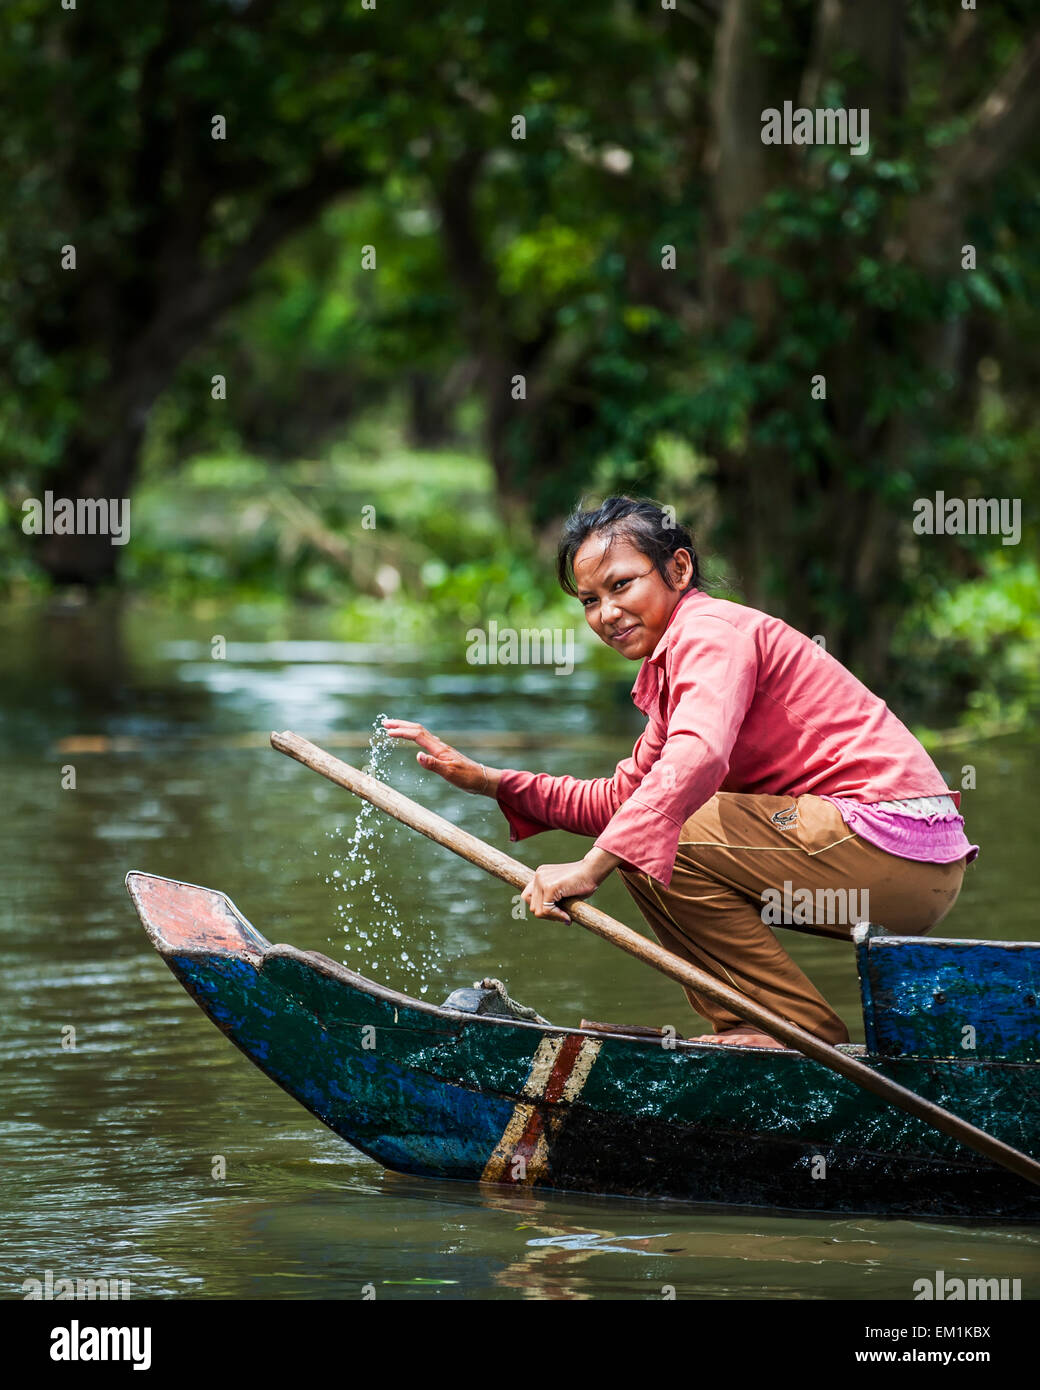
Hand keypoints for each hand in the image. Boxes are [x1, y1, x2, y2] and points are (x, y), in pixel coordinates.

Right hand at [381, 719, 497, 794]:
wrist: (482, 779)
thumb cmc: (468, 777)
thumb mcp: (449, 773)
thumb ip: (433, 765)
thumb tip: (417, 755)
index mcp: (439, 749)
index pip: (417, 735)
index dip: (402, 732)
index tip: (388, 732)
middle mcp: (440, 746)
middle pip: (418, 730)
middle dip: (401, 725)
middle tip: (385, 723)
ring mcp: (442, 749)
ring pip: (422, 733)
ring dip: (407, 729)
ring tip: (395, 729)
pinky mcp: (444, 754)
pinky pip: (426, 740)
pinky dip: (415, 735)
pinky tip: (415, 738)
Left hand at [522, 849, 620, 922]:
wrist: (593, 870)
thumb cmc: (584, 881)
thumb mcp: (563, 890)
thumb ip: (552, 899)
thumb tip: (545, 916)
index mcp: (540, 875)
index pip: (528, 897)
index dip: (541, 908)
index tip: (556, 912)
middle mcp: (538, 876)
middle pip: (532, 905)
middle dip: (546, 915)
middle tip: (562, 916)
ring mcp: (542, 880)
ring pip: (537, 910)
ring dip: (551, 917)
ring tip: (565, 916)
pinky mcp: (549, 887)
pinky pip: (546, 910)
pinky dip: (556, 916)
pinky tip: (567, 916)